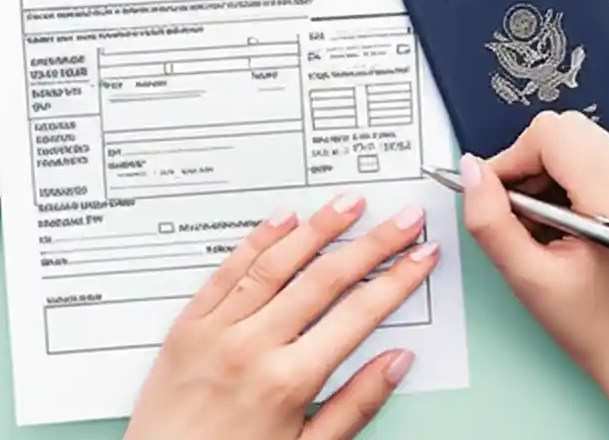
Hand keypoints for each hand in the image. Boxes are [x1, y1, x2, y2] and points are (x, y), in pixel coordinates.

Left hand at [124, 196, 438, 439]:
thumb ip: (356, 404)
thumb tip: (397, 363)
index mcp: (289, 381)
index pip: (359, 314)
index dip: (397, 280)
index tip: (421, 257)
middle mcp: (253, 347)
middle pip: (325, 278)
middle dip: (372, 243)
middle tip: (402, 219)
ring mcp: (217, 330)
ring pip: (277, 263)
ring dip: (318, 228)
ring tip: (349, 204)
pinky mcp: (188, 324)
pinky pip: (227, 271)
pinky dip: (257, 240)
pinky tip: (282, 220)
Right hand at [462, 111, 608, 437]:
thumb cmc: (598, 327)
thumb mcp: (530, 279)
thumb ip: (492, 221)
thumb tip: (472, 171)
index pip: (551, 135)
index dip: (512, 160)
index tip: (495, 196)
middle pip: (567, 130)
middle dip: (529, 163)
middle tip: (519, 213)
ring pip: (580, 140)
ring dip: (547, 173)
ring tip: (543, 224)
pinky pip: (598, 159)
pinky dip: (569, 180)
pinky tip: (564, 222)